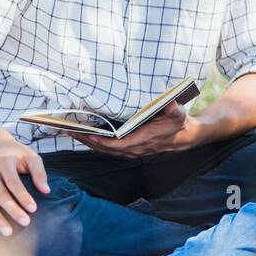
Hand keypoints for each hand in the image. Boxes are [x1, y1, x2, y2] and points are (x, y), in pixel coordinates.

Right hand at [0, 132, 49, 236]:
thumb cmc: (16, 154)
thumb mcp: (31, 157)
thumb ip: (39, 172)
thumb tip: (46, 191)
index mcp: (5, 162)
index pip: (13, 182)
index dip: (23, 196)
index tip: (33, 209)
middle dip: (12, 210)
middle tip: (25, 222)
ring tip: (8, 232)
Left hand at [67, 101, 202, 157]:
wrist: (183, 136)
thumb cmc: (178, 123)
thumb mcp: (179, 114)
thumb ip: (175, 110)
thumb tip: (171, 104)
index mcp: (144, 139)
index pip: (120, 144)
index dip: (104, 142)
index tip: (91, 135)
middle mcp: (136, 149)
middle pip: (107, 149)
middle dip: (89, 141)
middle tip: (72, 131)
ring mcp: (132, 151)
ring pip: (106, 151)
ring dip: (89, 143)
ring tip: (74, 133)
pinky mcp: (130, 149)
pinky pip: (110, 150)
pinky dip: (96, 144)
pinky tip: (87, 137)